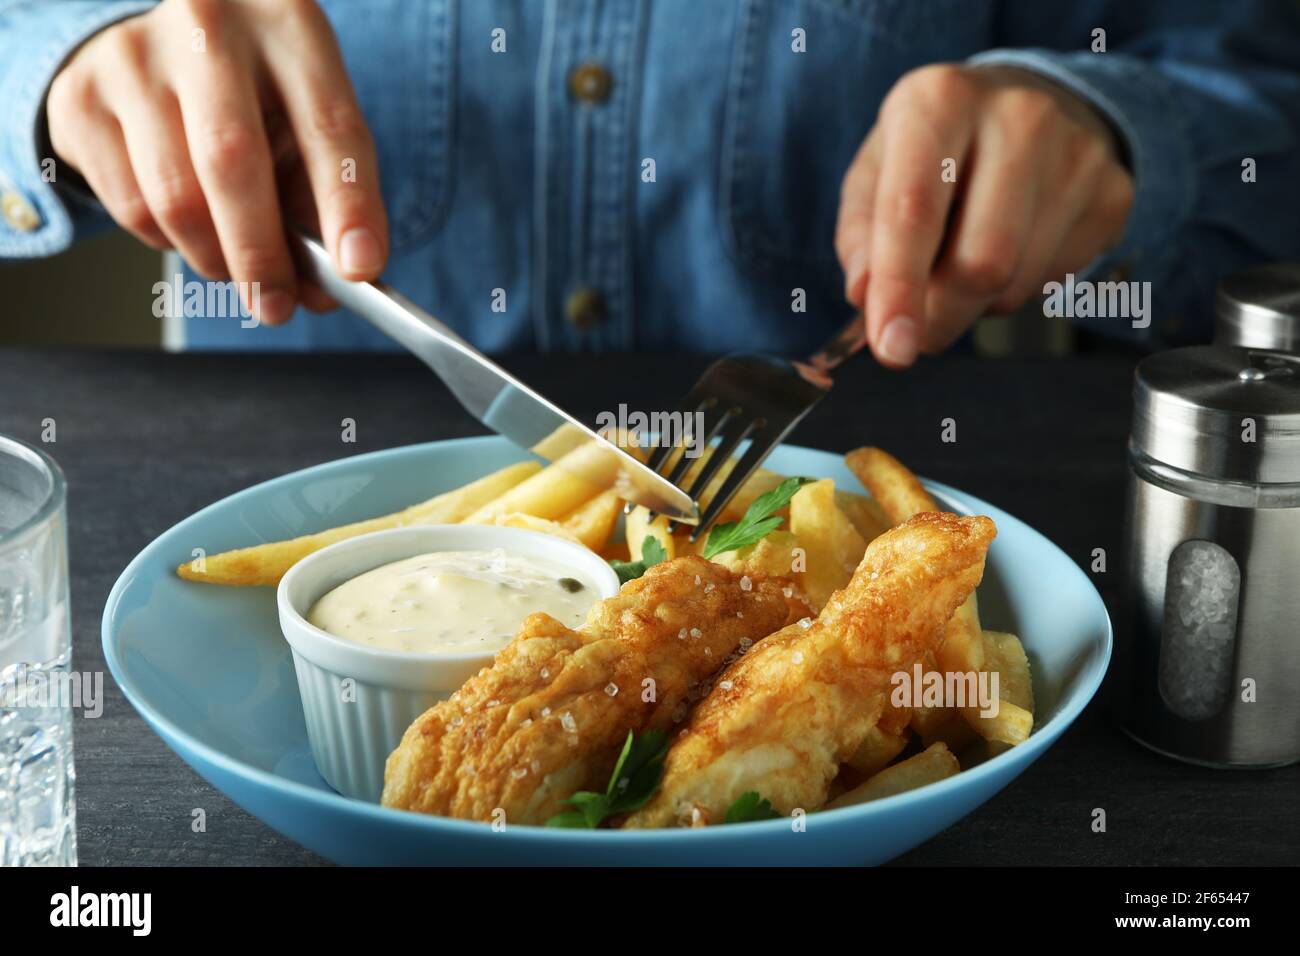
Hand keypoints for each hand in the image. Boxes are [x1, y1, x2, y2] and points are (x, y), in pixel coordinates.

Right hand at [45, 0, 387, 323]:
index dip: (346, 204)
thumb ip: (323, 199)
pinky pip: (130, 206)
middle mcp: (206, 25)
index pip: (327, 124)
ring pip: (174, 196)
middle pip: (232, 161)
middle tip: (278, 306)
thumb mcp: (304, 123)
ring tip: (237, 267)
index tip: (359, 269)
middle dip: (261, 254)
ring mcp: (132, 55)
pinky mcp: (81, 96)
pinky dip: (168, 241)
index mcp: (286, 22)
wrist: (160, 46)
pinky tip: (187, 223)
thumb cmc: (254, 95)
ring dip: (214, 258)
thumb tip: (326, 287)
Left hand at [835, 64, 1134, 367]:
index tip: (892, 349)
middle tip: (917, 332)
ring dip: (977, 303)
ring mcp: (1077, 152)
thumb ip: (861, 235)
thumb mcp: (876, 173)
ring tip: (964, 261)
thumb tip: (866, 295)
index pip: (914, 211)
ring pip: (1017, 282)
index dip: (899, 291)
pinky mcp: (1113, 191)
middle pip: (981, 262)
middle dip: (941, 317)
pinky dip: (1018, 289)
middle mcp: (1017, 115)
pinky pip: (1055, 281)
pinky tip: (1011, 249)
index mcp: (940, 101)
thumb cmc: (936, 151)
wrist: (1031, 102)